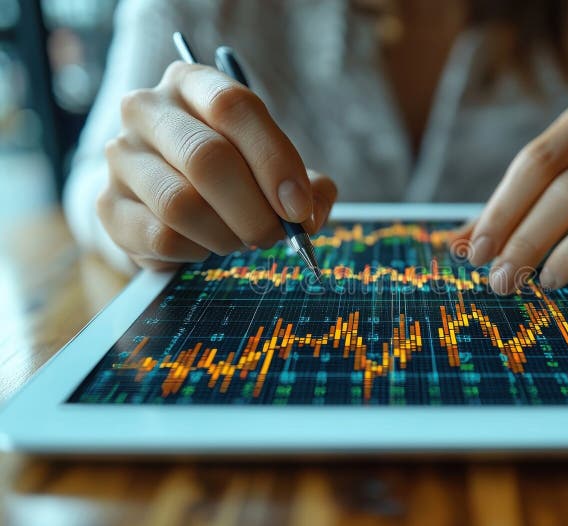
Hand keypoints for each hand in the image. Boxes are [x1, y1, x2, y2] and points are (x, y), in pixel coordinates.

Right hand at [98, 61, 336, 268]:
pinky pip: (162, 237)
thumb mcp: (270, 167)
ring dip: (226, 234)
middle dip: (254, 210)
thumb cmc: (228, 175)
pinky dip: (197, 251)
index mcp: (193, 84)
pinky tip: (205, 245)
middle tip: (273, 236)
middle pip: (207, 158)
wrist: (160, 200)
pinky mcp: (106, 205)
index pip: (234, 107)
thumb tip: (311, 211)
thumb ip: (304, 185)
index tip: (298, 208)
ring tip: (240, 239)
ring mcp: (121, 155)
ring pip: (182, 204)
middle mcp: (148, 109)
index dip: (274, 161)